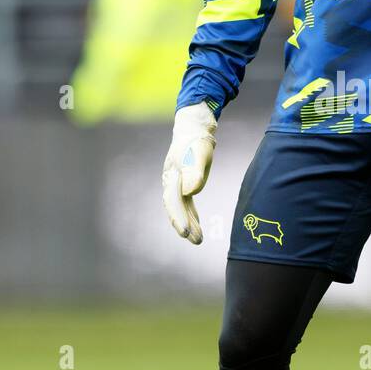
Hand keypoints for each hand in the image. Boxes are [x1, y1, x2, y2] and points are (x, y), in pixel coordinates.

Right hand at [162, 102, 217, 243]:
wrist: (194, 129)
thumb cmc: (197, 141)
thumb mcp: (200, 154)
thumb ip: (196, 172)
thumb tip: (190, 191)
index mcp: (172, 175)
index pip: (173, 200)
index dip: (179, 217)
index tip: (186, 233)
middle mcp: (171, 181)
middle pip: (175, 207)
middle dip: (183, 224)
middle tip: (194, 240)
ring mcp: (176, 183)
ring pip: (180, 208)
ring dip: (188, 224)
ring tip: (199, 240)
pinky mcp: (184, 184)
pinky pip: (186, 204)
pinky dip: (191, 216)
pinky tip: (197, 227)